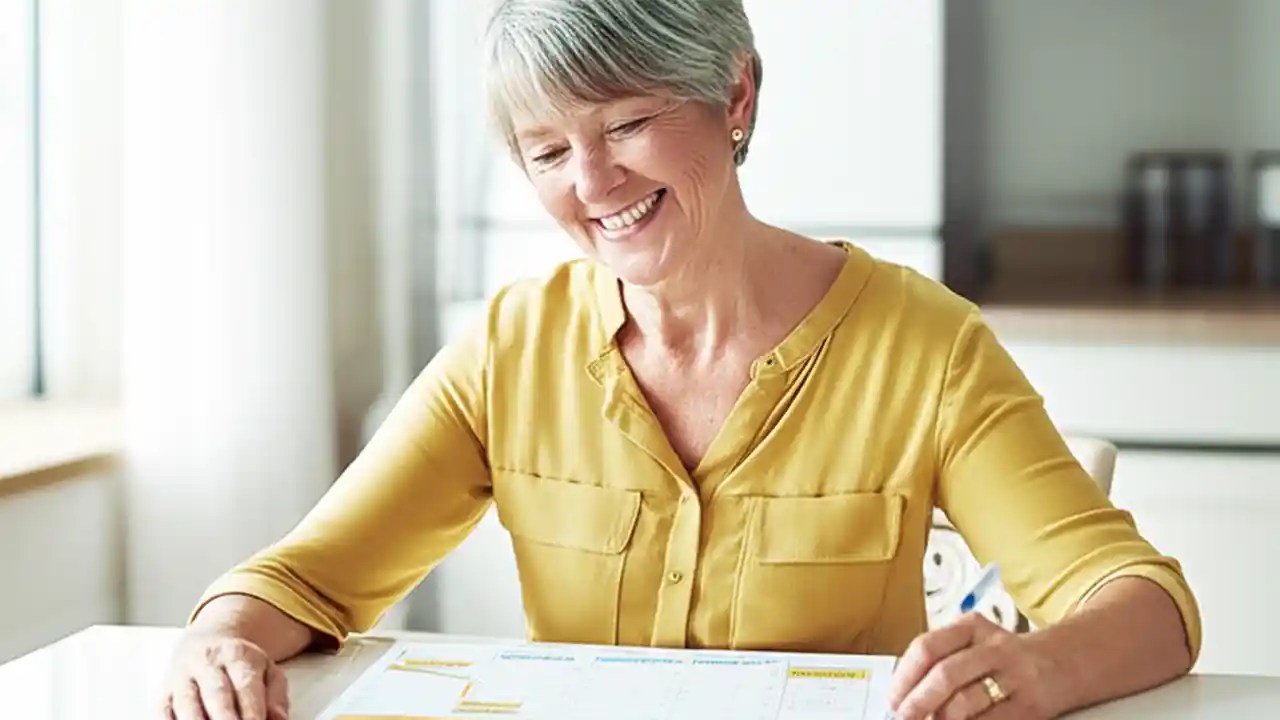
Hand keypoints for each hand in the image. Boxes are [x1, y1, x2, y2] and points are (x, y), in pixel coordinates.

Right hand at [161, 630, 289, 719]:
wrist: (206, 642)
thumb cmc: (241, 665)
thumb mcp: (267, 671)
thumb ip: (276, 697)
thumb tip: (279, 718)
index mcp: (238, 655)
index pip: (245, 685)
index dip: (251, 710)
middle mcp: (207, 663)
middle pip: (216, 693)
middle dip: (225, 719)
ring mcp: (182, 677)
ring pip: (186, 703)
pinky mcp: (164, 692)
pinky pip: (162, 710)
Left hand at [888, 613, 1061, 719]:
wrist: (1069, 660)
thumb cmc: (1009, 657)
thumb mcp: (976, 644)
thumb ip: (944, 661)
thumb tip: (908, 696)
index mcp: (972, 627)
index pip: (927, 647)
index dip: (904, 677)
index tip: (893, 699)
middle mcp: (994, 647)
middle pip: (945, 674)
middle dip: (918, 702)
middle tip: (905, 717)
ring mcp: (1014, 675)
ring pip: (965, 702)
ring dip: (941, 719)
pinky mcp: (1030, 704)